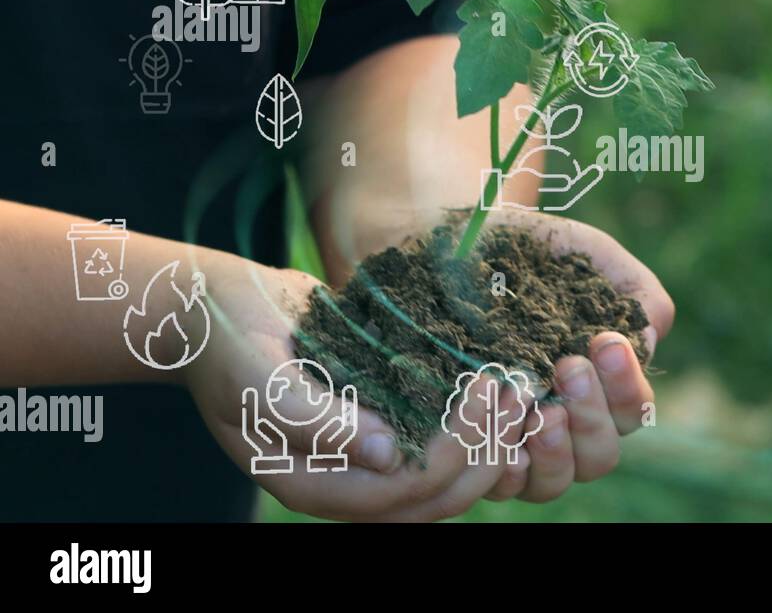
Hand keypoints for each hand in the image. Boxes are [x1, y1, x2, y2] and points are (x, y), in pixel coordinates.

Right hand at [183, 257, 546, 520]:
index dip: (455, 448)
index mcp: (313, 483)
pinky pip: (438, 441)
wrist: (216, 308)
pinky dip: (474, 423)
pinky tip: (501, 384)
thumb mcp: (257, 378)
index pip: (404, 491)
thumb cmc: (228, 340)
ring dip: (491, 441)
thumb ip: (315, 420)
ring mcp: (367, 455)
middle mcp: (346, 481)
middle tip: (518, 390)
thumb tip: (385, 455)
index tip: (483, 386)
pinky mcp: (383, 422)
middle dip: (487, 449)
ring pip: (446, 477)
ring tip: (521, 388)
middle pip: (438, 496)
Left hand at [471, 210, 673, 503]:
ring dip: (557, 452)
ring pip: (555, 482)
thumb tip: (649, 343)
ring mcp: (517, 442)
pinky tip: (502, 438)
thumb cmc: (526, 252)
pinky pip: (498, 486)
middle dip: (592, 415)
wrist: (447, 243)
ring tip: (542, 412)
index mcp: (598, 384)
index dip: (626, 385)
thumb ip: (635, 292)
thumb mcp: (588, 256)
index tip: (604, 342)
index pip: (631, 410)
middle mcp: (563, 422)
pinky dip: (507, 469)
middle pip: (600, 456)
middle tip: (569, 368)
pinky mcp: (472, 450)